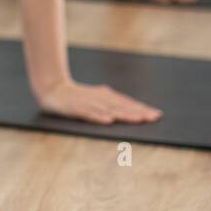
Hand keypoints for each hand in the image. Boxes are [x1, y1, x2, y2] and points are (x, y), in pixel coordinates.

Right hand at [35, 78, 162, 124]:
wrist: (53, 89)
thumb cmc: (78, 96)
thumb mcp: (96, 98)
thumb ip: (111, 104)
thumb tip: (132, 111)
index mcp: (106, 96)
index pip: (127, 103)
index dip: (142, 109)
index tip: (157, 115)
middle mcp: (100, 98)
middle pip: (122, 106)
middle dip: (138, 112)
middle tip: (154, 118)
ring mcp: (88, 103)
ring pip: (109, 110)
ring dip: (124, 115)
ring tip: (138, 120)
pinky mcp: (76, 108)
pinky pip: (89, 114)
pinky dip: (99, 117)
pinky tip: (109, 121)